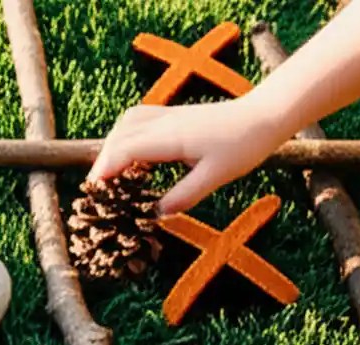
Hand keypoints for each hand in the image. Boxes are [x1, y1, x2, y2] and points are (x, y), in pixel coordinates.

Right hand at [87, 98, 292, 214]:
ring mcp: (167, 114)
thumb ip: (184, 196)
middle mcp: (163, 121)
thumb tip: (156, 215)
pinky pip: (137, 120)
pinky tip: (130, 153)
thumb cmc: (244, 146)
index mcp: (170, 136)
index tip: (95, 192)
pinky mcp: (173, 114)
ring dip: (112, 146)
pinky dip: (125, 137)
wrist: (264, 115)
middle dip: (102, 161)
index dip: (105, 170)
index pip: (124, 150)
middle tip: (97, 190)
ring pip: (125, 124)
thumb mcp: (215, 177)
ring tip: (110, 172)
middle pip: (118, 136)